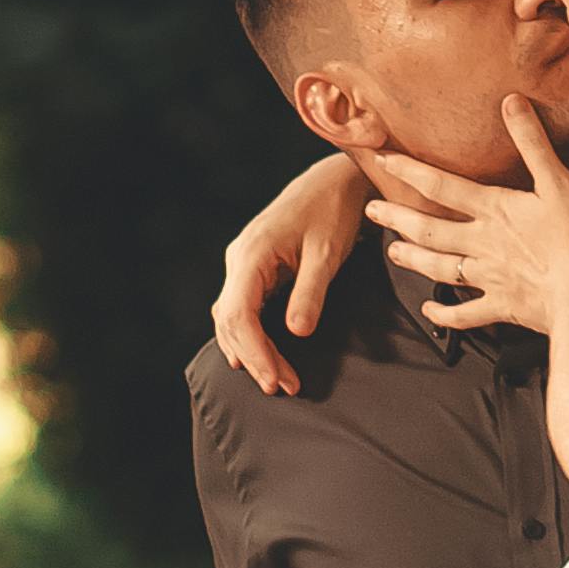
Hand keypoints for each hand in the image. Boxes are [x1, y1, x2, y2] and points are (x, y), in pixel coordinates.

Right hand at [210, 153, 372, 396]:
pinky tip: (263, 354)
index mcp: (252, 253)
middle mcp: (239, 258)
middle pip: (231, 321)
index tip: (279, 381)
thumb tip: (297, 333)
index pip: (239, 315)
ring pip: (232, 317)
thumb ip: (311, 292)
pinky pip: (242, 307)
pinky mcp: (254, 266)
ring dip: (252, 350)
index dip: (256, 353)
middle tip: (285, 388)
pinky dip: (250, 334)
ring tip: (279, 379)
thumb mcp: (328, 253)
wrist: (337, 180)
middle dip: (255, 359)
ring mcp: (243, 262)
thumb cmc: (334, 211)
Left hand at [364, 100, 568, 341]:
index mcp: (493, 210)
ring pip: (441, 269)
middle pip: (430, 229)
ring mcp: (489, 277)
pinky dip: (446, 316)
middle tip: (371, 212)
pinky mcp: (502, 307)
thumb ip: (532, 143)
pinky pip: (466, 315)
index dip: (409, 171)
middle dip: (398, 219)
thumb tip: (511, 102)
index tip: (383, 161)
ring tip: (393, 252)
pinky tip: (431, 313)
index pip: (441, 186)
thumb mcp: (558, 182)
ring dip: (414, 260)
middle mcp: (482, 243)